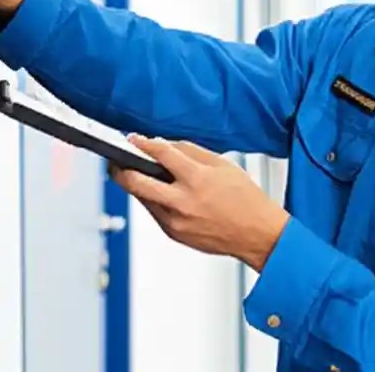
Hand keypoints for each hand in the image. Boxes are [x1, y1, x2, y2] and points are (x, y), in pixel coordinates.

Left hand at [111, 137, 290, 271]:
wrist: (257, 235)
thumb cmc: (246, 200)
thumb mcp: (223, 165)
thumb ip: (192, 152)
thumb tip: (165, 145)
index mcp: (197, 180)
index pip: (161, 154)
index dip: (142, 143)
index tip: (134, 139)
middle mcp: (182, 202)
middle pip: (135, 182)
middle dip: (120, 169)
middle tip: (117, 161)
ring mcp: (175, 221)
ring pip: (142, 199)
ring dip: (137, 185)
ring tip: (140, 174)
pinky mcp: (173, 234)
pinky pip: (154, 212)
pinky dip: (154, 199)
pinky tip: (163, 193)